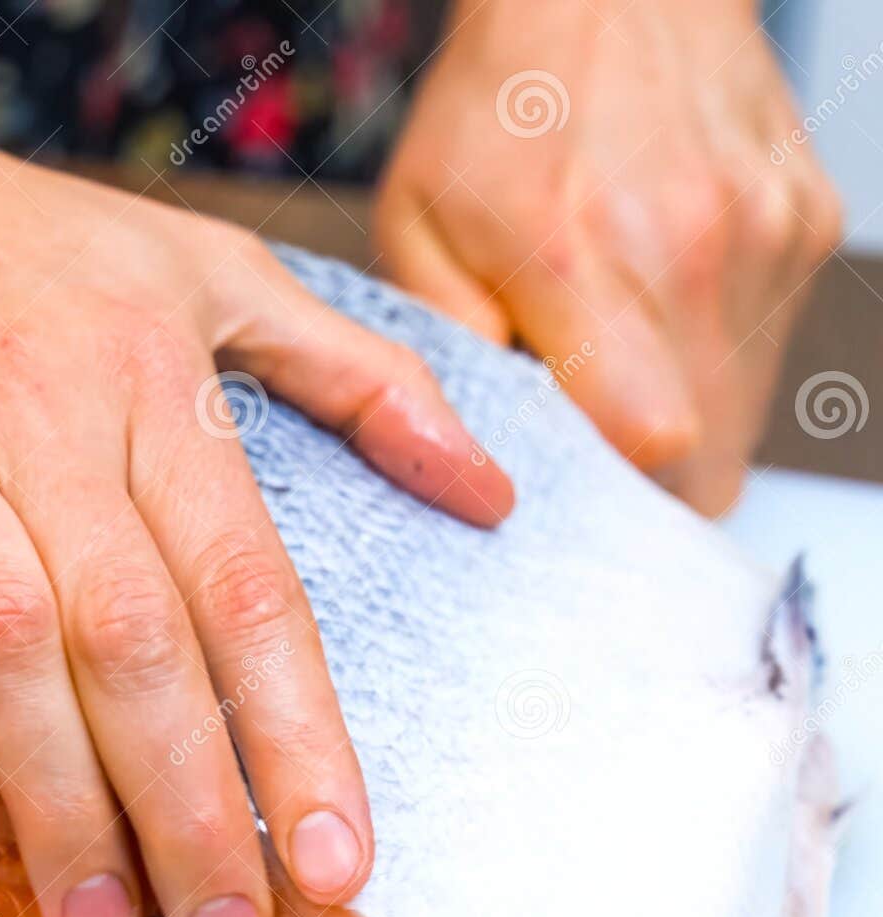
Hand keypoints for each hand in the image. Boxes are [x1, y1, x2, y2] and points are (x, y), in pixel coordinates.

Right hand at [0, 96, 511, 916]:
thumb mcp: (201, 268)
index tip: (333, 861)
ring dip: (51, 794)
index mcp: (150, 380)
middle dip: (189, 802)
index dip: (299, 735)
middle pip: (136, 634)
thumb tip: (485, 487)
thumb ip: (356, 372)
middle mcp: (39, 410)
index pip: (248, 583)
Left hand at [375, 0, 841, 514]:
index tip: (569, 490)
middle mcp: (694, 251)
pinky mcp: (808, 220)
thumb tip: (484, 455)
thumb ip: (446, 352)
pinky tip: (657, 295)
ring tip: (614, 346)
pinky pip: (767, 342)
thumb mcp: (418, 227)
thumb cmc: (496, 109)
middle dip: (643, 477)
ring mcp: (766, 234)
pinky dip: (713, 349)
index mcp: (580, 261)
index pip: (651, 448)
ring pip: (743, 407)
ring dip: (680, 411)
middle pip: (709, 454)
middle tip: (581, 435)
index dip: (614, 497)